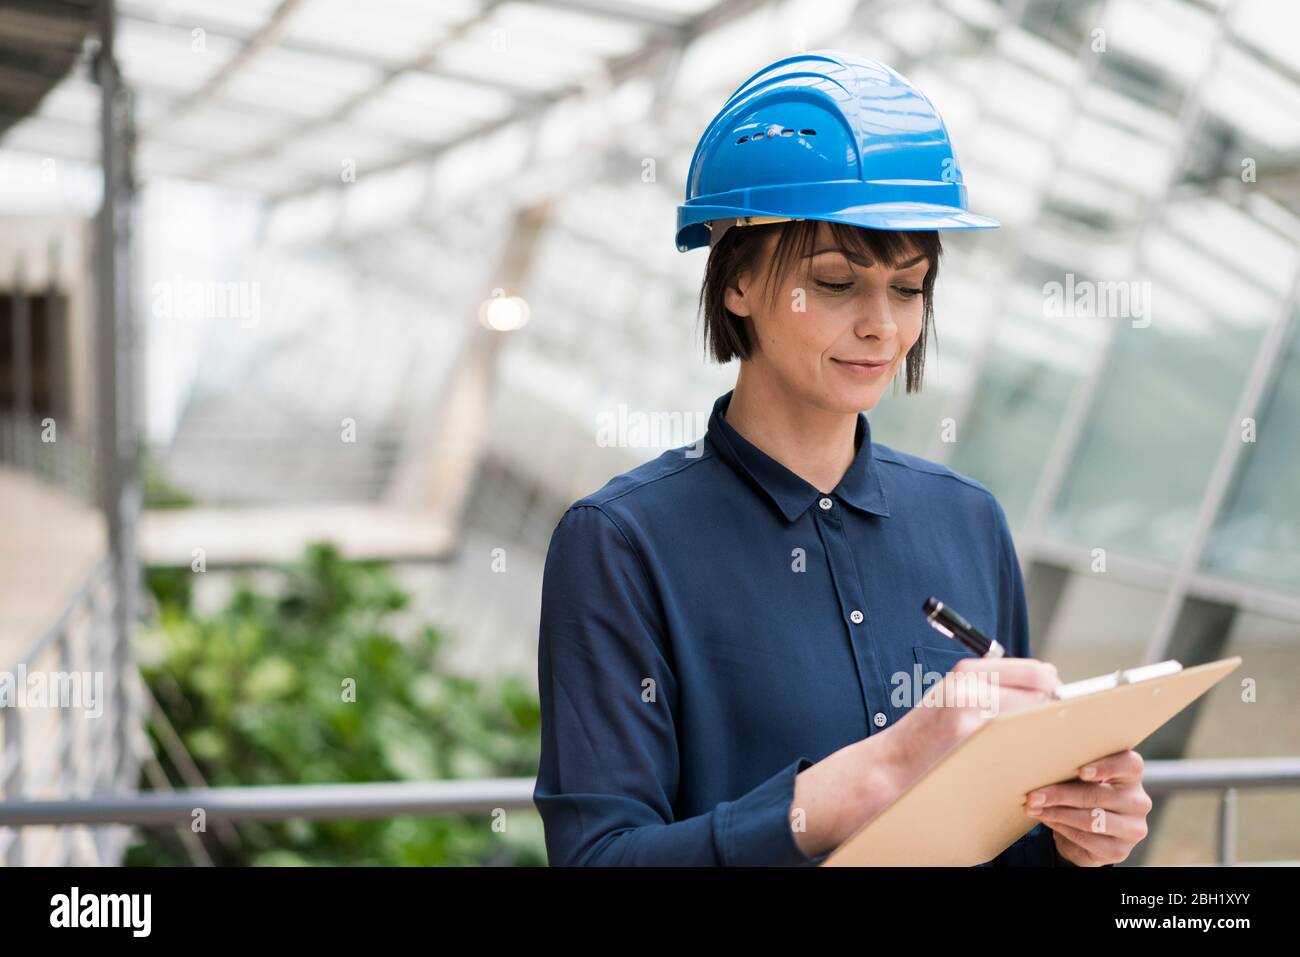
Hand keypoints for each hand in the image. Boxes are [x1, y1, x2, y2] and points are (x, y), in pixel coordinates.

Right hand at [895, 657, 1060, 777]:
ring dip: (1041, 732)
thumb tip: (1046, 682)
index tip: (1056, 704)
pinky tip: (1017, 760)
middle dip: (1050, 711)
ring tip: (1029, 745)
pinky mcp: (970, 742)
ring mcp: (970, 715)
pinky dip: (1026, 751)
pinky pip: (1018, 744)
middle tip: (1049, 729)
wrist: (890, 764)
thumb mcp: (953, 695)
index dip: (1053, 689)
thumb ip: (993, 686)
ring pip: (1033, 720)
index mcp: (968, 671)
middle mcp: (970, 687)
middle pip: (1040, 696)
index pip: (1034, 672)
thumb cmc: (925, 734)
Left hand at [1024, 749, 1151, 865]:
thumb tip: (1042, 769)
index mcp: (1131, 776)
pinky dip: (1062, 829)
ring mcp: (1133, 829)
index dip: (1106, 767)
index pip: (1129, 765)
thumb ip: (1074, 770)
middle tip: (1033, 796)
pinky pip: (1088, 839)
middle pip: (1097, 795)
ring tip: (1033, 808)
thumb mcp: (1081, 778)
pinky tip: (1048, 820)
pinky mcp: (1120, 851)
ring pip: (1091, 820)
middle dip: (1059, 795)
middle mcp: (1138, 802)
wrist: (1090, 833)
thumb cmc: (1084, 793)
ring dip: (1056, 813)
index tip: (1081, 772)